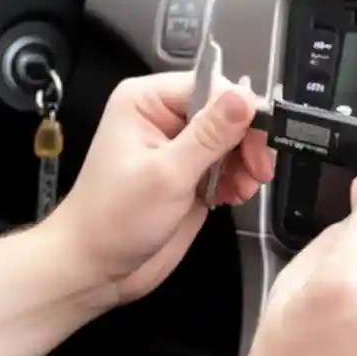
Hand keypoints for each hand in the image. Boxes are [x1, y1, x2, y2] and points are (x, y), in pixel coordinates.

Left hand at [43, 72, 275, 305]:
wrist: (95, 269)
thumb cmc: (114, 219)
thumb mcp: (167, 174)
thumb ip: (210, 135)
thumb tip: (245, 97)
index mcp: (146, 101)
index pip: (210, 86)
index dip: (240, 110)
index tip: (260, 139)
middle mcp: (163, 116)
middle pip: (226, 112)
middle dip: (247, 140)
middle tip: (259, 169)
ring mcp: (178, 146)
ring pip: (232, 138)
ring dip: (246, 162)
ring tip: (244, 187)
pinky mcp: (190, 173)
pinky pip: (227, 163)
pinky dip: (238, 178)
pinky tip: (234, 195)